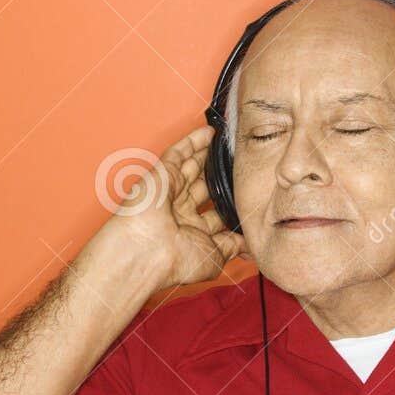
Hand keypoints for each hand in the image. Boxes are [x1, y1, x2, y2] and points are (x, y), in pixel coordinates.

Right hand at [108, 124, 245, 288]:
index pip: (214, 213)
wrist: (146, 253)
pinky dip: (193, 141)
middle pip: (205, 186)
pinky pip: (179, 153)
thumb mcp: (214, 257)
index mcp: (190, 232)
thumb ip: (232, 245)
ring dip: (208, 154)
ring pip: (192, 167)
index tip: (246, 193)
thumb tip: (249, 242)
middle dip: (221, 176)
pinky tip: (209, 133)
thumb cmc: (173, 261)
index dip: (229, 203)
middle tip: (240, 163)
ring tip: (228, 143)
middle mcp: (180, 211)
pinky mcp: (162, 174)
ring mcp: (170, 191)